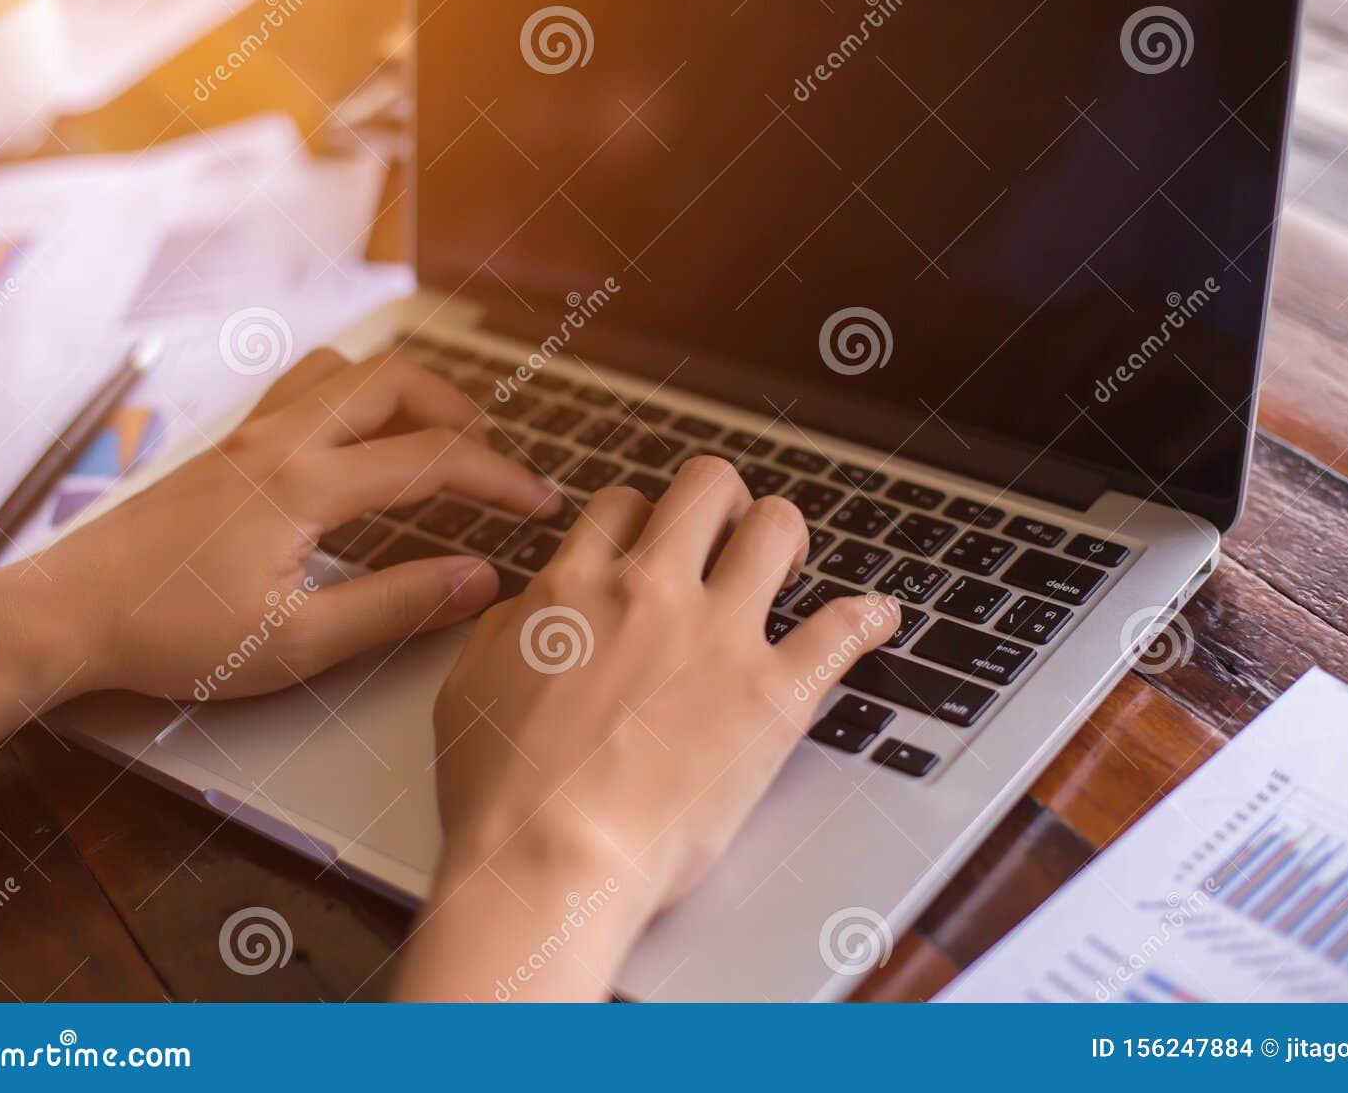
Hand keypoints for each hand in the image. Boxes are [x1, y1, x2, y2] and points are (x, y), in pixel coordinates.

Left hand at [0, 346, 559, 705]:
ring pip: (345, 369)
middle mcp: (277, 442)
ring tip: (437, 440)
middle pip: (395, 380)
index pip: (432, 459)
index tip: (542, 506)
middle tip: (494, 463)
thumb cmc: (169, 637)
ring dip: (405, 391)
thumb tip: (478, 580)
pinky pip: (305, 387)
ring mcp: (246, 436)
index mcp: (302, 486)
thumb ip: (395, 607)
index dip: (502, 479)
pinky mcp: (226, 448)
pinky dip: (356, 396)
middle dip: (462, 412)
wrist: (64, 616)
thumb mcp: (294, 645)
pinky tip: (360, 446)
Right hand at [397, 457, 899, 999]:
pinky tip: (877, 618)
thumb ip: (507, 628)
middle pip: (707, 487)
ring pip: (776, 526)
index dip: (644, 521)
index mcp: (576, 586)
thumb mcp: (469, 687)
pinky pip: (843, 627)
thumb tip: (533, 604)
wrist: (548, 860)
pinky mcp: (774, 693)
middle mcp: (651, 591)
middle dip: (722, 504)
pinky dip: (869, 618)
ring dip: (785, 538)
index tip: (655, 548)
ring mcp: (719, 636)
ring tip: (788, 567)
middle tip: (728, 542)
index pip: (625, 505)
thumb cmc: (501, 794)